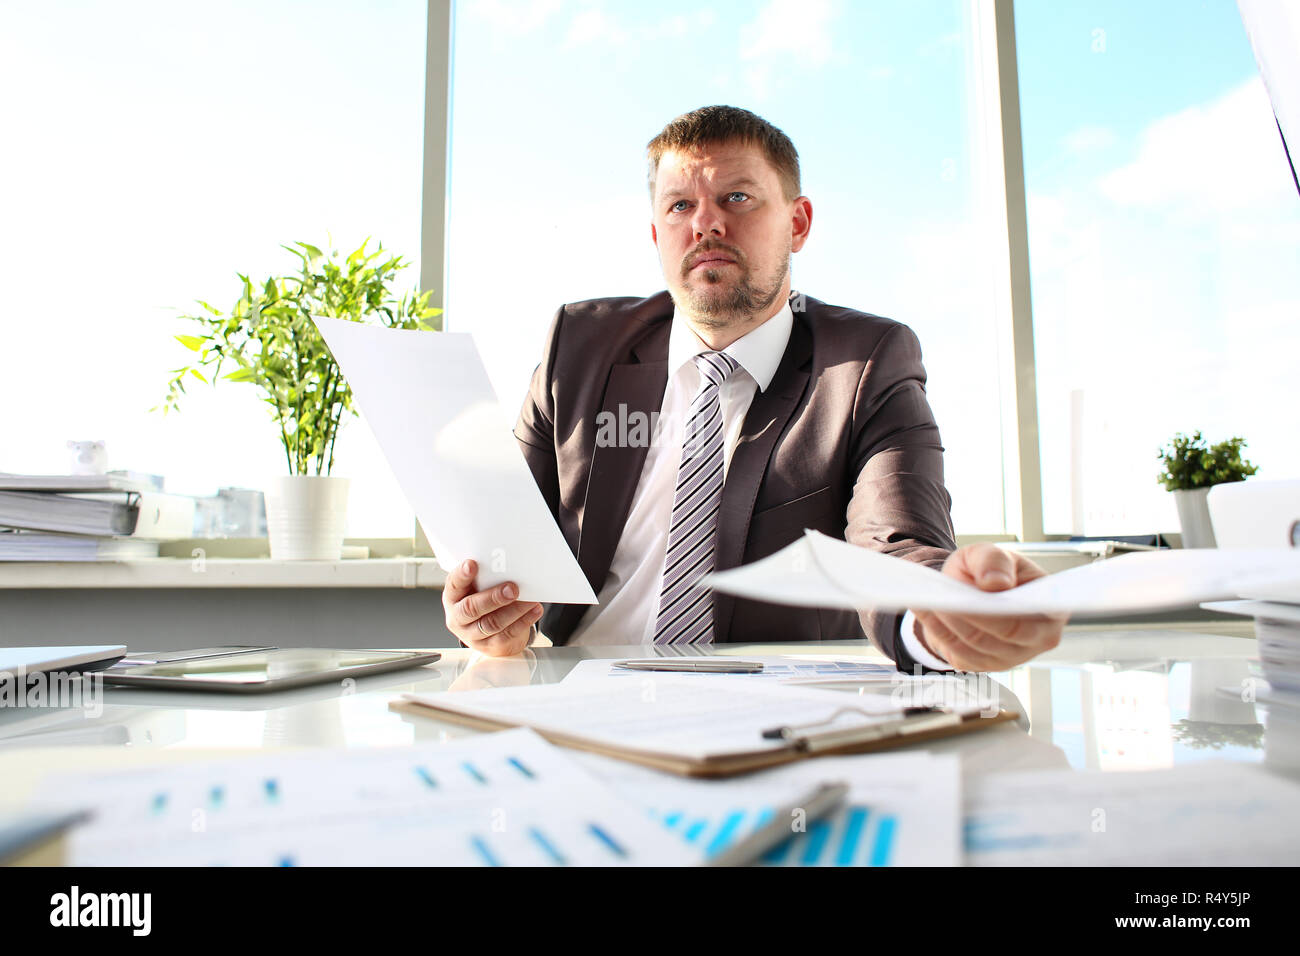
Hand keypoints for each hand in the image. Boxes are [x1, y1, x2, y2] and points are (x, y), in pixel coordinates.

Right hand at [442, 559, 543, 657]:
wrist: (489, 633)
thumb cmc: (483, 601)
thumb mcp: (478, 589)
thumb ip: (485, 579)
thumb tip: (507, 567)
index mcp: (453, 598)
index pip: (454, 585)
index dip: (461, 575)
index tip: (472, 564)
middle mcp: (458, 618)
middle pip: (471, 609)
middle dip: (493, 598)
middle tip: (512, 588)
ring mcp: (472, 635)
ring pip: (492, 623)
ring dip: (514, 610)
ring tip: (529, 599)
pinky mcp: (490, 646)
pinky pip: (507, 634)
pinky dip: (523, 621)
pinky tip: (534, 610)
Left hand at [911, 543, 1066, 671]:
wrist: (968, 590)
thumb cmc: (987, 571)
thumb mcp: (987, 553)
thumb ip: (993, 560)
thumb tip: (995, 582)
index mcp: (1051, 609)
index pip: (1037, 614)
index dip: (1011, 607)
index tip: (984, 592)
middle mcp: (1038, 639)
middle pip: (1003, 633)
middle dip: (970, 615)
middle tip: (942, 599)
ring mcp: (1012, 657)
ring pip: (976, 645)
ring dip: (949, 624)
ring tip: (927, 601)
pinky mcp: (984, 665)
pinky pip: (959, 653)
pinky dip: (938, 632)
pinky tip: (925, 612)